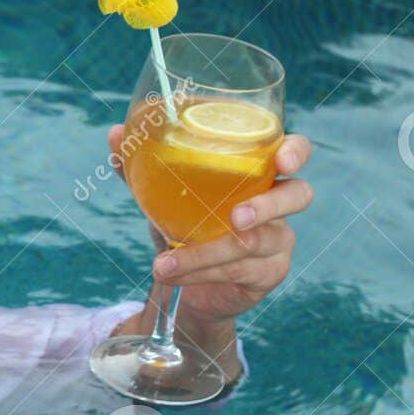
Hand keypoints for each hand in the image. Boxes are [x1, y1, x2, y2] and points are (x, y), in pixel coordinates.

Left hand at [107, 127, 314, 324]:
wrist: (185, 281)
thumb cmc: (186, 223)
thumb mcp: (162, 195)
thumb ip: (142, 166)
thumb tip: (114, 134)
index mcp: (260, 174)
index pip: (295, 153)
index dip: (296, 153)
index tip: (282, 160)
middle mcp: (278, 205)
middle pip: (299, 195)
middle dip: (271, 205)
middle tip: (236, 216)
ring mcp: (278, 241)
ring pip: (254, 242)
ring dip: (206, 253)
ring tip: (165, 261)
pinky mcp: (268, 273)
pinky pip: (237, 271)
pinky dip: (199, 272)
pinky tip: (172, 274)